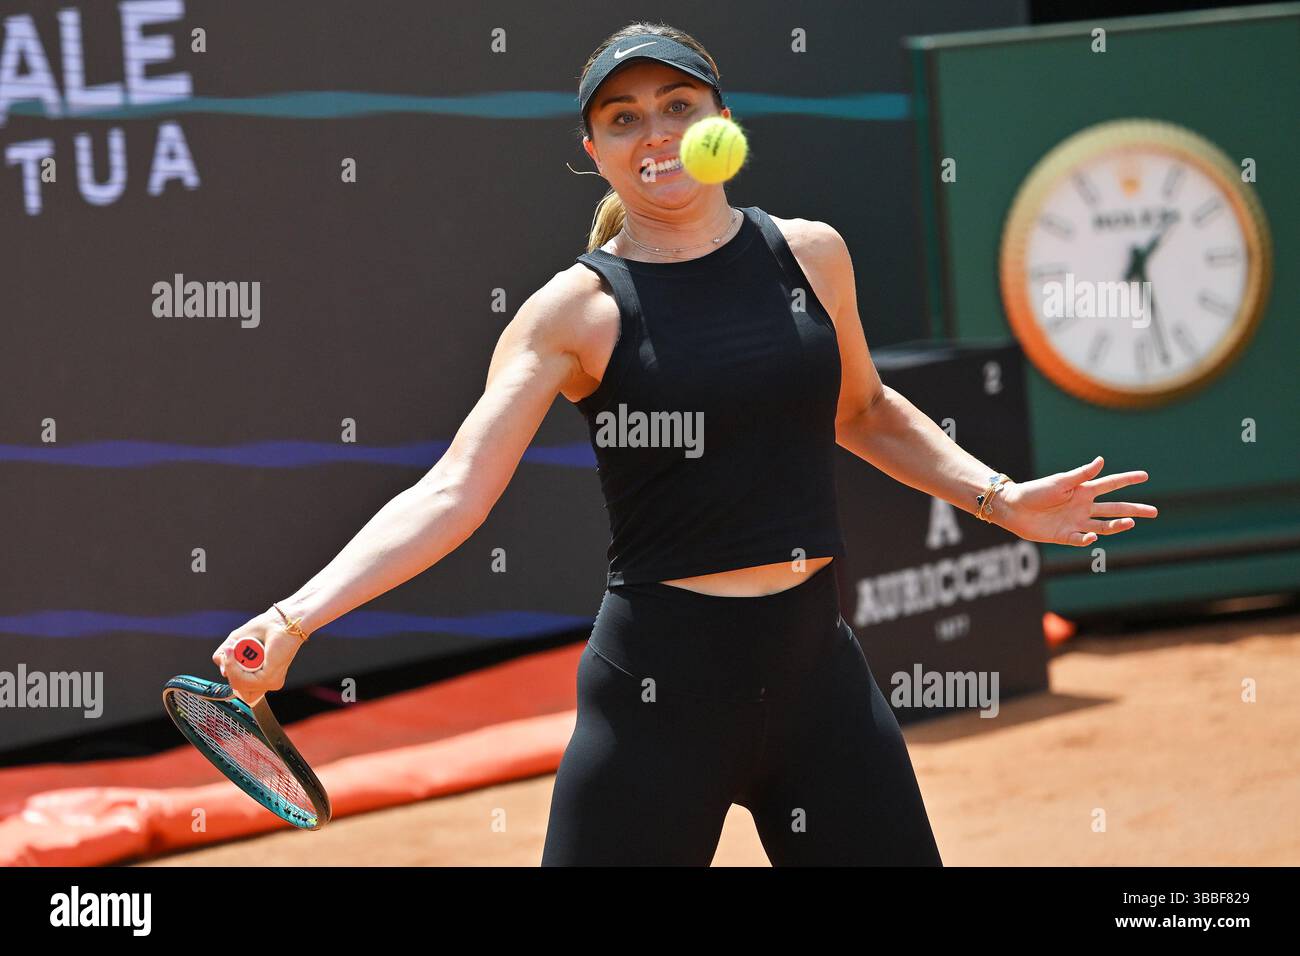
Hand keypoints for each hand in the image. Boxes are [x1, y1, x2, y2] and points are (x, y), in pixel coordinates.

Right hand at [211, 608, 305, 704]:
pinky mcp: (269, 678)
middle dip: (231, 671)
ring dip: (231, 669)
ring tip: (235, 651)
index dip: (233, 675)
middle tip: (232, 653)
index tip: (232, 656)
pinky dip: (234, 668)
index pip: (242, 690)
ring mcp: (269, 682)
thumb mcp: (235, 642)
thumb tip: (223, 672)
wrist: (280, 621)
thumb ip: (223, 657)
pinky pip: (243, 681)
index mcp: (262, 677)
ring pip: (238, 685)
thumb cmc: (263, 629)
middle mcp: (267, 682)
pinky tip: (236, 655)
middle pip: (239, 691)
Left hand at [993, 456, 1156, 546]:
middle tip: (1154, 512)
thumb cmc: (1035, 491)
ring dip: (1117, 525)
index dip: (1127, 480)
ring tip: (1131, 522)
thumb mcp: (1060, 481)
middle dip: (1134, 510)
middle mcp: (1083, 507)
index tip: (1145, 475)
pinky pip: (1081, 539)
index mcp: (1083, 490)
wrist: (1013, 508)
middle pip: (1114, 508)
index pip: (1110, 485)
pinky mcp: (1065, 536)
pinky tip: (1092, 534)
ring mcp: (1076, 522)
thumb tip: (1101, 461)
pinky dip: (1088, 538)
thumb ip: (1081, 475)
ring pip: (1104, 525)